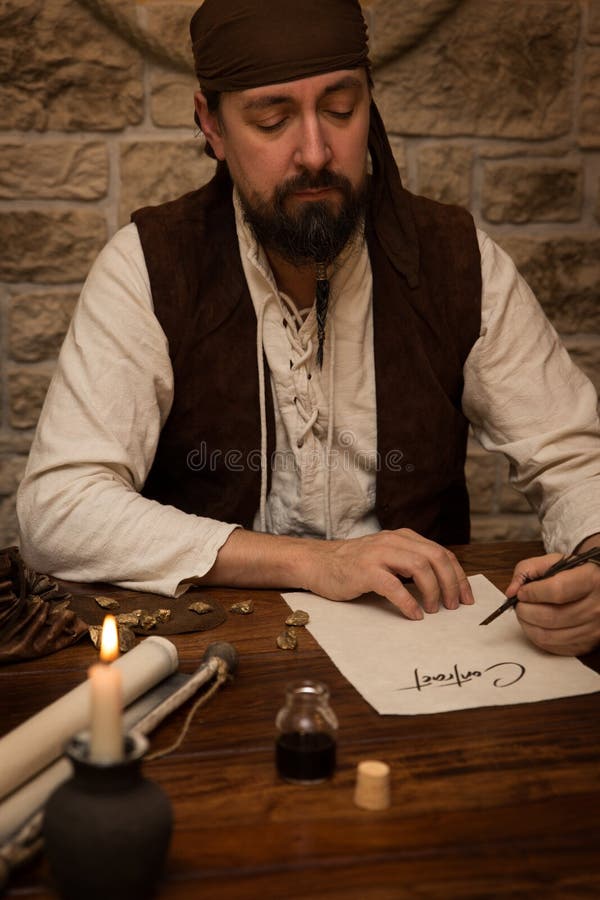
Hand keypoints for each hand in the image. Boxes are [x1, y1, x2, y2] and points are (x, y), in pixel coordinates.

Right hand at [303, 528, 473, 619]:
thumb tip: (442, 586)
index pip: (441, 553)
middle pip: (436, 558)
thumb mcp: (387, 557)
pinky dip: (408, 602)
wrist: (317, 563)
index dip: (458, 576)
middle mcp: (393, 541)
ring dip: (433, 592)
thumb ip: (410, 564)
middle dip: (451, 583)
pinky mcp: (365, 571)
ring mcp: (379, 554)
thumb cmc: (353, 565)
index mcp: (403, 537)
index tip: (466, 596)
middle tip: (454, 606)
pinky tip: (414, 615)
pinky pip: (394, 586)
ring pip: (420, 568)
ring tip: (434, 610)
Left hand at [506, 548, 599, 655]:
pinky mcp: (587, 645)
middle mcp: (596, 607)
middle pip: (551, 617)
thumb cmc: (574, 574)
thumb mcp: (554, 561)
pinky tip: (535, 625)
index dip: (533, 593)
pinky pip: (554, 648)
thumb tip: (511, 592)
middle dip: (525, 611)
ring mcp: (593, 629)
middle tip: (519, 605)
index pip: (557, 591)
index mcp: (590, 580)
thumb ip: (528, 570)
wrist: (597, 590)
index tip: (521, 592)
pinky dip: (537, 637)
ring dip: (528, 626)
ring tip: (524, 614)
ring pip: (550, 636)